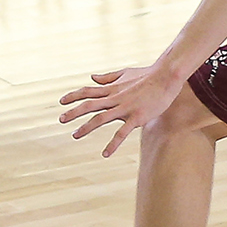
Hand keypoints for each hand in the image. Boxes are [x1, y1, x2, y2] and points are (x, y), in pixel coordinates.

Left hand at [59, 65, 183, 157]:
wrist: (166, 77)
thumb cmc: (147, 75)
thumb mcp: (125, 73)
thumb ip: (108, 77)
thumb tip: (92, 77)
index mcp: (112, 89)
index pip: (88, 91)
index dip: (74, 95)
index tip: (61, 101)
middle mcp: (115, 98)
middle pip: (89, 105)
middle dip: (74, 112)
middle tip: (61, 119)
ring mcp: (125, 108)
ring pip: (101, 118)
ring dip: (86, 127)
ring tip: (75, 135)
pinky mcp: (136, 117)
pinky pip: (122, 133)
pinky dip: (113, 144)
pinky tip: (105, 153)